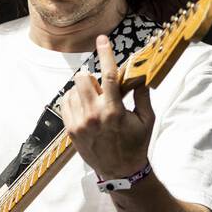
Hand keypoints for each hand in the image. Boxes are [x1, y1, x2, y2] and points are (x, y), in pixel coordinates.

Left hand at [59, 35, 155, 179]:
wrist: (120, 172)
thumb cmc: (136, 144)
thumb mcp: (146, 119)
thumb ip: (142, 95)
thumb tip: (140, 73)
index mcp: (114, 111)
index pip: (109, 75)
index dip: (105, 54)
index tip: (102, 39)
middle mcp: (94, 116)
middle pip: (83, 79)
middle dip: (91, 77)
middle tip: (101, 88)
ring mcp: (79, 124)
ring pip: (72, 90)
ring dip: (83, 89)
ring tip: (95, 101)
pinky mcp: (71, 131)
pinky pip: (65, 103)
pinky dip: (73, 99)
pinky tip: (84, 107)